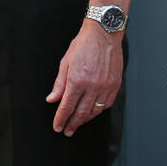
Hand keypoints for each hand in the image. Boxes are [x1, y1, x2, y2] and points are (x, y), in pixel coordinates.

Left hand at [45, 20, 122, 135]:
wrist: (103, 34)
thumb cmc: (83, 45)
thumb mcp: (65, 63)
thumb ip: (59, 84)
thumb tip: (52, 100)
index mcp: (77, 81)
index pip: (67, 107)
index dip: (61, 119)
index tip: (57, 127)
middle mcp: (92, 86)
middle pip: (80, 113)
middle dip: (72, 124)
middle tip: (67, 131)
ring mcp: (105, 87)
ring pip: (94, 111)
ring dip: (84, 120)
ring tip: (77, 124)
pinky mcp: (115, 85)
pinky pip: (106, 105)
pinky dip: (98, 111)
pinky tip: (92, 112)